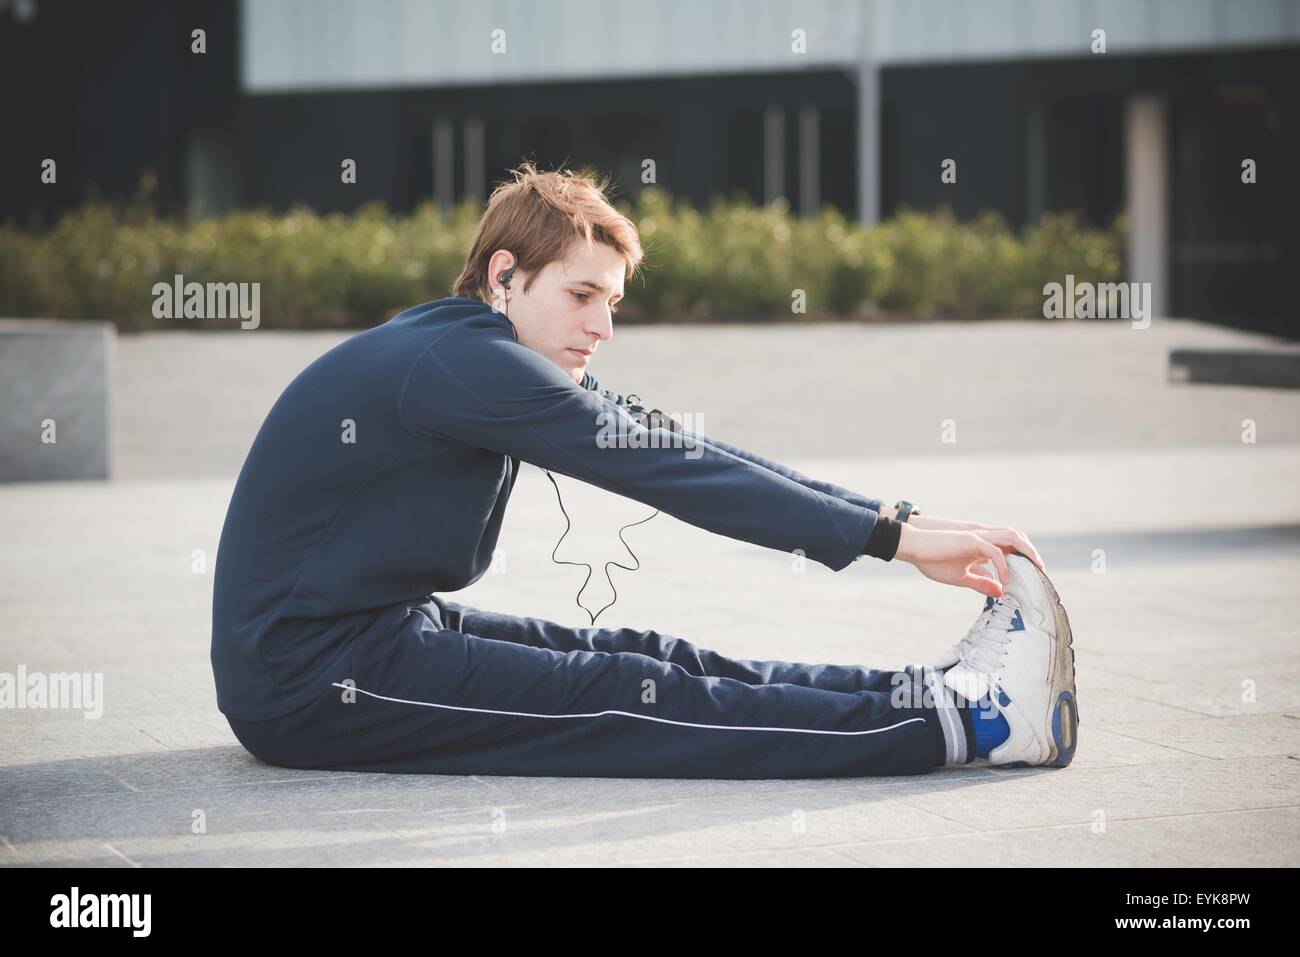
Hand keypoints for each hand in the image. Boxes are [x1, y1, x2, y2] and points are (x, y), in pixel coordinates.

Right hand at [904, 513, 1045, 573]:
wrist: (914, 548)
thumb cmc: (933, 560)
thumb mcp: (961, 577)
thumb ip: (981, 582)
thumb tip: (999, 592)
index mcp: (983, 546)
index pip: (1012, 548)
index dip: (1025, 559)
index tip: (1033, 576)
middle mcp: (984, 538)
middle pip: (1018, 538)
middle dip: (1032, 554)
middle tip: (1041, 573)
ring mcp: (979, 537)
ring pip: (1013, 538)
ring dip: (1026, 552)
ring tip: (1033, 570)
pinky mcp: (971, 540)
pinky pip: (995, 552)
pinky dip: (1003, 565)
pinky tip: (1004, 581)